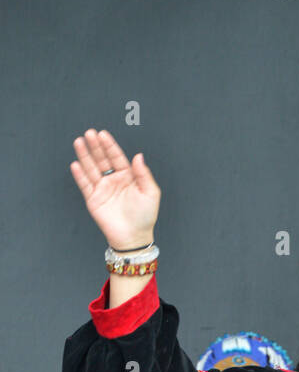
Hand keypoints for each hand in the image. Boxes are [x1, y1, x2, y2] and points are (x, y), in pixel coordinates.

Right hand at [70, 128, 159, 250]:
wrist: (133, 237)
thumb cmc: (145, 217)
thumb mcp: (150, 193)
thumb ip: (143, 174)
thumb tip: (138, 156)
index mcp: (127, 177)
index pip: (116, 157)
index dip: (109, 145)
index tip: (102, 134)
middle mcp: (113, 181)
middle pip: (102, 159)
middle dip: (95, 146)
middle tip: (89, 133)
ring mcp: (102, 189)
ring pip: (91, 169)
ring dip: (85, 155)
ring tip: (79, 142)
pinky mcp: (93, 200)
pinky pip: (85, 185)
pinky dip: (80, 175)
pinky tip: (76, 164)